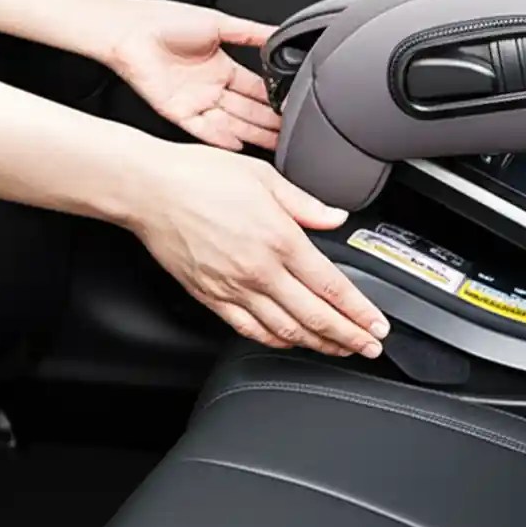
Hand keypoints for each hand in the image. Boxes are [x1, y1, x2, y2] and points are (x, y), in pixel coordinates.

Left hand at [108, 0, 280, 150]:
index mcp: (222, 67)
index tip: (293, 108)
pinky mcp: (178, 112)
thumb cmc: (165, 20)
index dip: (274, 99)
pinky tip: (239, 144)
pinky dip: (221, 138)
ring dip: (252, 133)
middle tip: (291, 132)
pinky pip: (204, 130)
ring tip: (274, 143)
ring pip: (231, 122)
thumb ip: (251, 33)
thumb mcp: (220, 23)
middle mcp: (210, 87)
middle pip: (247, 110)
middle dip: (269, 122)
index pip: (255, 88)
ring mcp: (195, 101)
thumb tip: (279, 33)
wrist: (129, 29)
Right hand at [128, 143, 389, 357]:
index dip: (360, 312)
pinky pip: (249, 330)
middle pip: (315, 317)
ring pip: (286, 330)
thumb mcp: (264, 177)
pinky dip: (275, 341)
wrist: (148, 190)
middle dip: (349, 337)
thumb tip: (336, 217)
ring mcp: (233, 288)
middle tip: (369, 349)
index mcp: (280, 239)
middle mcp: (259, 270)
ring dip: (318, 345)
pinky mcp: (210, 297)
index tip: (377, 326)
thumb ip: (305, 203)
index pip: (332, 287)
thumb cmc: (198, 176)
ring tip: (339, 350)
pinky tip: (290, 342)